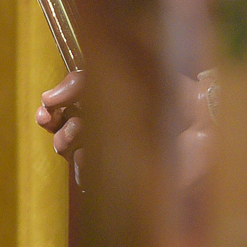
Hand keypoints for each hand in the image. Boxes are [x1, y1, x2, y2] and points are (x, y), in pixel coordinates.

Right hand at [37, 69, 215, 186]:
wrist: (201, 121)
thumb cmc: (167, 93)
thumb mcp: (121, 72)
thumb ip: (81, 81)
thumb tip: (46, 98)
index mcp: (104, 99)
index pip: (63, 106)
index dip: (50, 108)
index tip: (46, 108)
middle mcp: (102, 126)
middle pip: (60, 131)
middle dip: (57, 124)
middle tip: (63, 121)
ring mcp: (108, 152)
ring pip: (69, 151)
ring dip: (68, 140)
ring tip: (81, 134)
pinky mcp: (116, 175)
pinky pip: (85, 175)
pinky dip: (84, 164)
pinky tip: (93, 155)